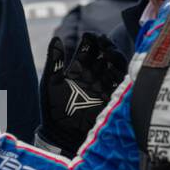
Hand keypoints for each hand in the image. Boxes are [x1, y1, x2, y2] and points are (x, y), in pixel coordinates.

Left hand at [38, 32, 126, 156]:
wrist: (60, 134)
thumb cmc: (52, 109)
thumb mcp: (51, 83)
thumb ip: (54, 61)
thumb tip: (55, 38)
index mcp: (78, 71)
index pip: (88, 50)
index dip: (91, 41)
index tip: (90, 35)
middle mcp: (92, 77)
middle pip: (103, 56)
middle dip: (105, 46)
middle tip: (103, 40)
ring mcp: (102, 87)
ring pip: (113, 67)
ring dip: (113, 57)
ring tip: (109, 51)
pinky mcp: (110, 99)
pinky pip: (118, 84)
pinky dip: (118, 75)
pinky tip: (113, 69)